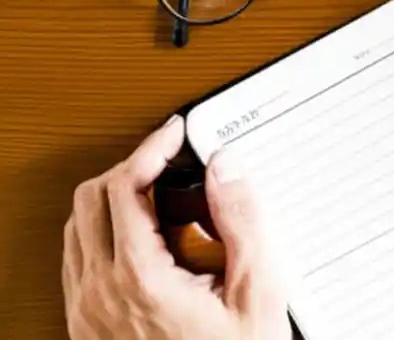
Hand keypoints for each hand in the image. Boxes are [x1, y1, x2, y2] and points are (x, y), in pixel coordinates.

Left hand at [62, 116, 288, 339]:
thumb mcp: (257, 291)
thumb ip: (243, 221)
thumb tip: (226, 168)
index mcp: (140, 278)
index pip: (126, 186)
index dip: (151, 147)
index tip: (174, 133)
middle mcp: (100, 292)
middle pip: (92, 197)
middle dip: (131, 167)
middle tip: (169, 161)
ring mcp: (86, 309)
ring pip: (77, 225)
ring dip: (113, 199)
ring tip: (159, 198)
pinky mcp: (84, 323)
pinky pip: (77, 259)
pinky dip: (102, 232)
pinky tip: (142, 238)